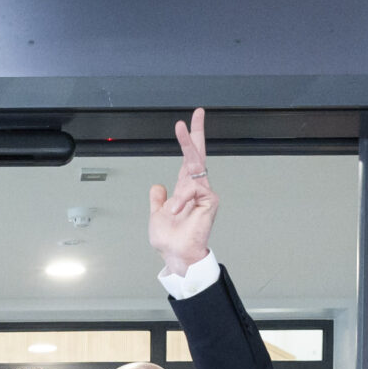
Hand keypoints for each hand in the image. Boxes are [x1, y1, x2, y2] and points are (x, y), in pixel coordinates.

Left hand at [148, 107, 218, 277]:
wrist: (176, 254)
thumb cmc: (169, 239)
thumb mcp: (157, 214)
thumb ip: (158, 199)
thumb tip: (158, 186)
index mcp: (184, 188)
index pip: (187, 158)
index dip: (189, 139)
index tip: (187, 121)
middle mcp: (196, 187)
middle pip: (197, 154)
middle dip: (196, 133)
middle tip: (197, 114)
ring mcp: (204, 193)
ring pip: (192, 171)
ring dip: (180, 190)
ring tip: (175, 211)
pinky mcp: (210, 200)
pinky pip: (194, 189)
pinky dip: (182, 200)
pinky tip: (179, 212)